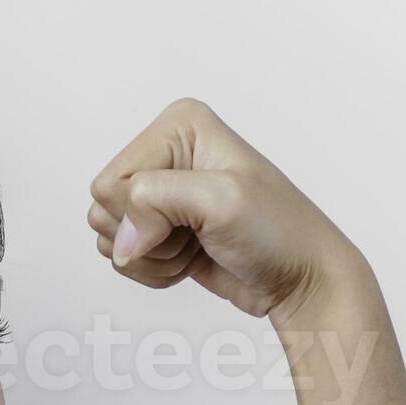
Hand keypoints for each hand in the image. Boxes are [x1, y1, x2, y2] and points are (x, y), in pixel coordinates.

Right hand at [86, 98, 357, 321]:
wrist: (301, 279)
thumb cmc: (278, 232)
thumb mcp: (222, 201)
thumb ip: (155, 203)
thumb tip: (120, 242)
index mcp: (179, 126)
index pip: (111, 182)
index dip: (142, 214)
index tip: (191, 219)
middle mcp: (167, 153)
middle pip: (104, 208)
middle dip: (146, 237)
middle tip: (195, 233)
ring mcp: (163, 193)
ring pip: (110, 236)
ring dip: (151, 257)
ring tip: (196, 245)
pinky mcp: (162, 229)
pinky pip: (124, 256)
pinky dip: (154, 270)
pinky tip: (191, 259)